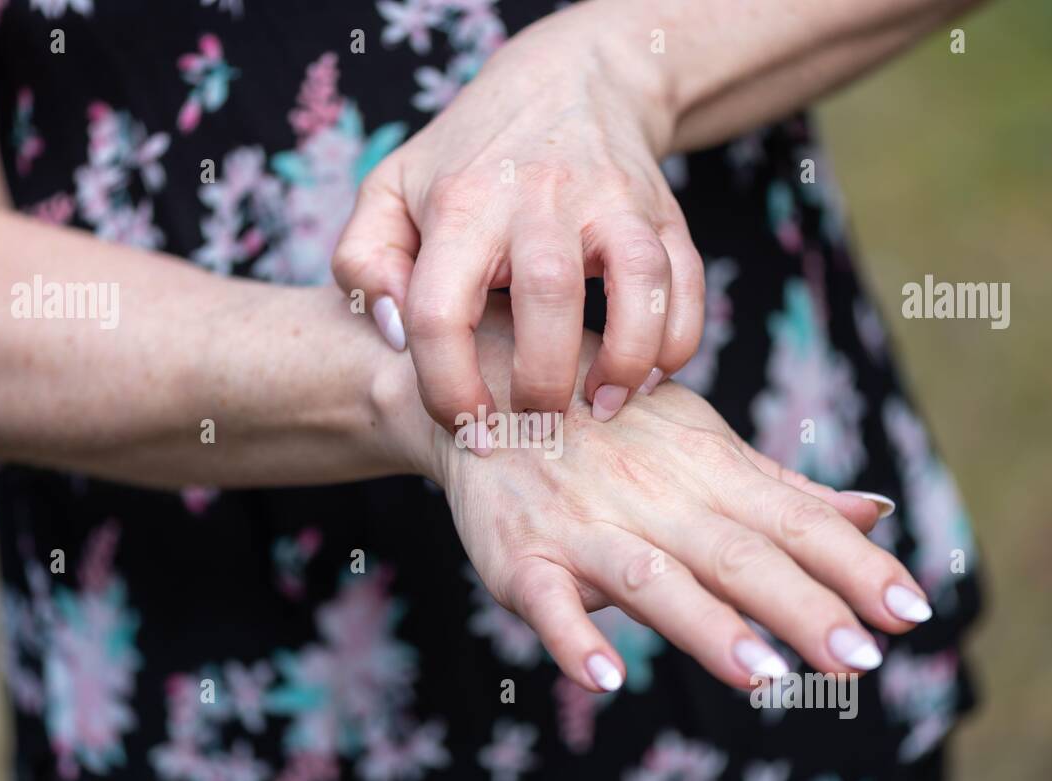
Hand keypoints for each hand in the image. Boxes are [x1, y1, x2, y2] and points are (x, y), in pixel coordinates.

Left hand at [333, 3, 695, 439]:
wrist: (568, 81)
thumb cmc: (468, 160)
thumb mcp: (391, 191)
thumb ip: (364, 261)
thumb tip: (395, 334)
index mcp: (462, 204)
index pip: (440, 309)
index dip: (448, 386)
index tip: (467, 427)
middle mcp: (539, 197)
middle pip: (548, 293)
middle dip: (543, 381)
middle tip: (535, 425)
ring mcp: (612, 200)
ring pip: (639, 280)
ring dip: (626, 359)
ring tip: (601, 406)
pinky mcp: (664, 210)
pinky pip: (687, 280)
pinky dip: (677, 338)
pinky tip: (647, 374)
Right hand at [380, 296, 933, 693]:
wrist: (491, 386)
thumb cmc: (613, 424)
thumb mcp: (702, 441)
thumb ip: (783, 489)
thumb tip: (877, 512)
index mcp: (708, 472)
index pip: (795, 522)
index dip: (854, 566)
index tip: (911, 610)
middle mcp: (656, 497)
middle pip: (738, 555)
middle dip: (803, 607)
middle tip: (864, 661)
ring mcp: (586, 527)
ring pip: (653, 578)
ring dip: (705, 625)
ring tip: (763, 675)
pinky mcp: (522, 556)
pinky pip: (547, 598)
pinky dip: (571, 634)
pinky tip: (603, 677)